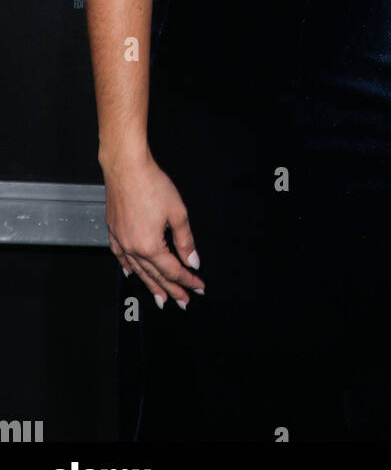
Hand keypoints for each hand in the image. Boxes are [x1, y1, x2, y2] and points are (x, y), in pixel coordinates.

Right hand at [103, 151, 204, 306]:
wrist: (125, 167)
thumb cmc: (151, 184)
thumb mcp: (177, 212)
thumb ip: (185, 241)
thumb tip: (192, 261)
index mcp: (149, 246)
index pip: (172, 271)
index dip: (187, 280)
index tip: (198, 287)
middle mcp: (132, 248)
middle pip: (155, 275)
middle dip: (171, 289)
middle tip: (183, 301)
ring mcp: (120, 241)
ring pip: (137, 270)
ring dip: (151, 285)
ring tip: (160, 298)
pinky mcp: (113, 231)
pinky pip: (121, 258)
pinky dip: (129, 268)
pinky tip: (132, 273)